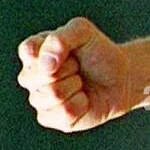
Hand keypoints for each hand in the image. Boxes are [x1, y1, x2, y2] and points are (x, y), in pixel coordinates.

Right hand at [17, 17, 131, 132]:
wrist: (120, 77)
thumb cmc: (99, 53)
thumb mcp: (83, 32)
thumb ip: (60, 38)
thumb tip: (46, 66)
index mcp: (35, 52)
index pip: (29, 50)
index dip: (52, 51)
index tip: (70, 50)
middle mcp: (32, 76)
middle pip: (40, 75)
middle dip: (69, 68)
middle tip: (78, 66)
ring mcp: (39, 98)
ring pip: (53, 95)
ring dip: (76, 85)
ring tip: (81, 82)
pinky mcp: (50, 118)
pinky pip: (63, 112)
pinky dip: (80, 103)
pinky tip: (83, 99)